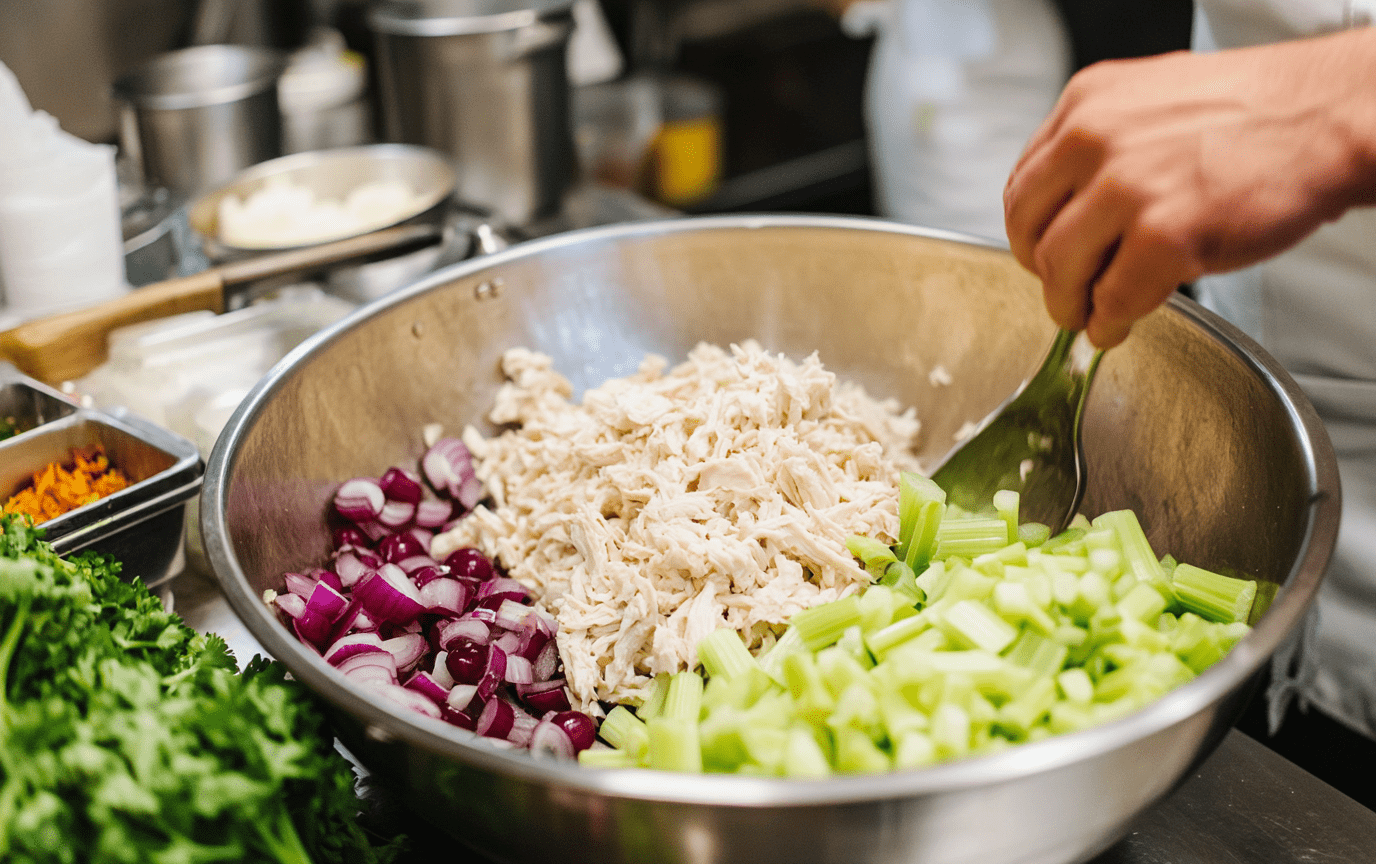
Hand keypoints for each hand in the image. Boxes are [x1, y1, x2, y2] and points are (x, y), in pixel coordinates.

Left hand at [1004, 27, 1375, 347]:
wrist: (1330, 115)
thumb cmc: (1256, 115)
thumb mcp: (1152, 105)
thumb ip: (1101, 148)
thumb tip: (1069, 209)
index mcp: (1086, 105)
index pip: (1023, 185)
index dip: (1030, 232)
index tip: (1041, 253)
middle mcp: (1094, 140)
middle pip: (1030, 231)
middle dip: (1043, 274)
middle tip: (1063, 294)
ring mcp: (1127, 189)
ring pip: (1060, 270)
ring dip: (1070, 305)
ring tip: (1089, 315)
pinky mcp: (1164, 238)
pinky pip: (1112, 300)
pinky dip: (1109, 324)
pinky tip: (1116, 326)